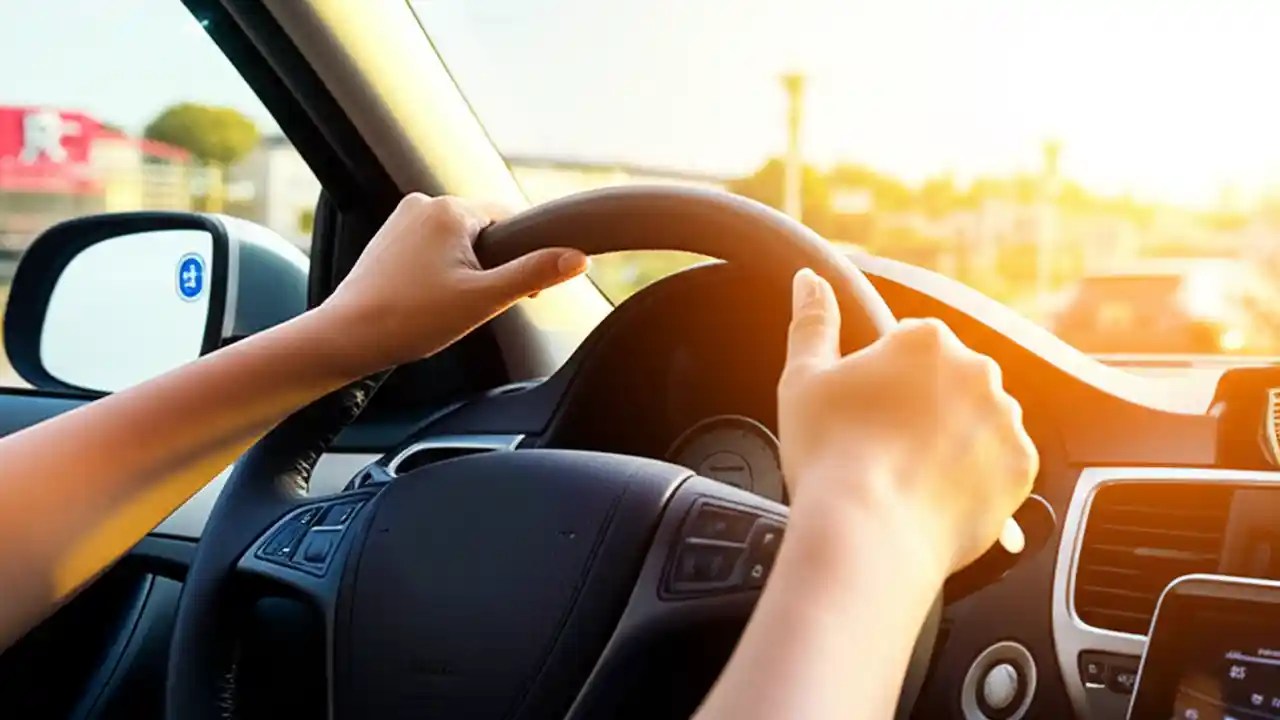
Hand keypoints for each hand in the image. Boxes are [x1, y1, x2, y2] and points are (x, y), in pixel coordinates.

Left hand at [320, 194, 587, 372]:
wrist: (346, 337)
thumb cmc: (411, 319)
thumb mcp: (484, 299)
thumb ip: (533, 274)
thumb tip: (577, 258)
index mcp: (450, 208)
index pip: (511, 220)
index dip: (522, 258)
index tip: (519, 292)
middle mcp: (424, 203)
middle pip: (484, 232)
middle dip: (490, 267)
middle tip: (474, 305)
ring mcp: (402, 220)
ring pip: (458, 243)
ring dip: (465, 271)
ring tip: (445, 305)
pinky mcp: (388, 239)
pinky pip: (432, 249)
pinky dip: (440, 273)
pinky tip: (427, 301)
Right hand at [777, 269, 1036, 578]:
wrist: (867, 534)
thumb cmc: (829, 454)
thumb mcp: (803, 379)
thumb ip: (813, 322)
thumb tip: (810, 280)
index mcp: (925, 340)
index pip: (908, 345)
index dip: (881, 381)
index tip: (864, 413)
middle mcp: (976, 369)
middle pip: (948, 380)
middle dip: (923, 406)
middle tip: (882, 448)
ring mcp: (1004, 419)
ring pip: (977, 420)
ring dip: (953, 438)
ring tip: (909, 477)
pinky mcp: (1020, 468)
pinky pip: (1000, 464)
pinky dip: (976, 477)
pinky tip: (936, 495)